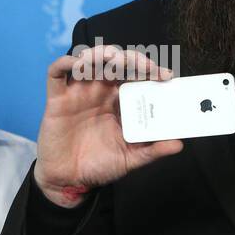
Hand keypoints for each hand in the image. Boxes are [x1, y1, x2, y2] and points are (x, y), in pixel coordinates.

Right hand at [33, 44, 183, 206]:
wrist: (69, 181)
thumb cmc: (99, 166)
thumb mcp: (130, 158)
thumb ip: (152, 151)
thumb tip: (178, 145)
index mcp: (118, 101)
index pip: (135, 76)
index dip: (150, 71)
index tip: (166, 76)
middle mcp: (99, 91)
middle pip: (114, 62)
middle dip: (130, 58)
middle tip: (143, 66)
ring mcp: (78, 93)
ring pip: (87, 60)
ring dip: (101, 54)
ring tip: (114, 60)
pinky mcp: (57, 99)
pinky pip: (56, 73)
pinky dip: (65, 63)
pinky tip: (77, 64)